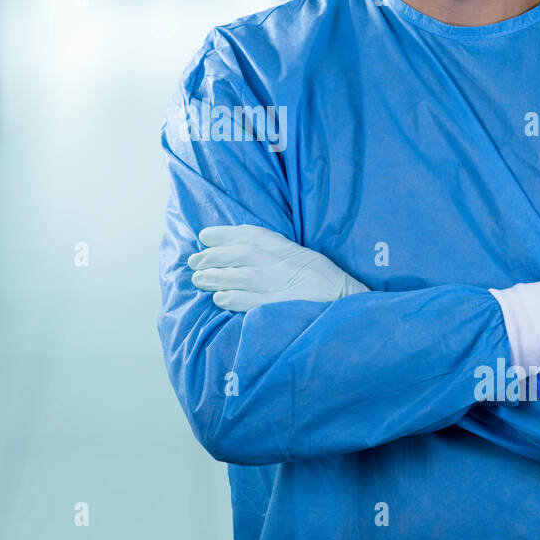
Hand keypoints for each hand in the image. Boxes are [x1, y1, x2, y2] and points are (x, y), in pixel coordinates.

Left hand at [188, 225, 368, 311]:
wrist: (347, 302)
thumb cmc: (322, 280)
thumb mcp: (301, 255)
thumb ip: (274, 251)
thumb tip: (239, 250)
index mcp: (287, 246)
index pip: (250, 233)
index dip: (224, 233)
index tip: (204, 236)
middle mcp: (281, 261)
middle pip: (239, 253)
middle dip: (212, 256)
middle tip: (193, 262)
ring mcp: (281, 283)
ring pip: (240, 276)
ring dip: (215, 277)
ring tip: (198, 279)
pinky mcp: (281, 305)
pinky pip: (250, 301)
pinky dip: (232, 298)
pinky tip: (218, 298)